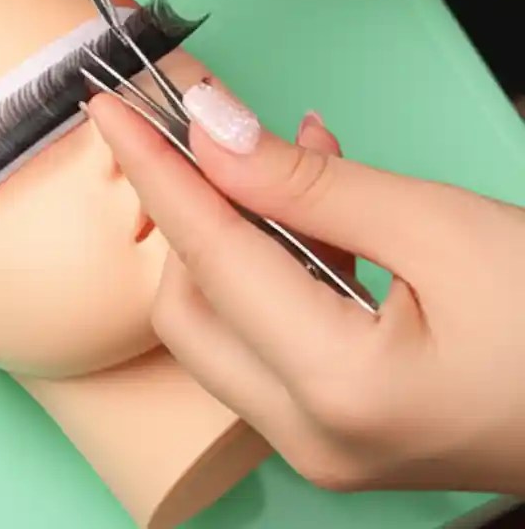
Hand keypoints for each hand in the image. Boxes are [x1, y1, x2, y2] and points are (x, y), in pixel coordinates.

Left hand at [85, 81, 524, 494]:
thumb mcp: (445, 227)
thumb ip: (309, 183)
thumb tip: (211, 130)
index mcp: (337, 388)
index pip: (206, 254)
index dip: (152, 168)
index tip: (108, 107)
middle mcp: (311, 436)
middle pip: (192, 304)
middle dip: (193, 211)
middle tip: (207, 130)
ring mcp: (324, 447)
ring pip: (226, 326)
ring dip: (242, 237)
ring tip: (295, 160)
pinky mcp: (341, 436)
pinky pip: (272, 344)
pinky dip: (281, 273)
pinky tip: (323, 212)